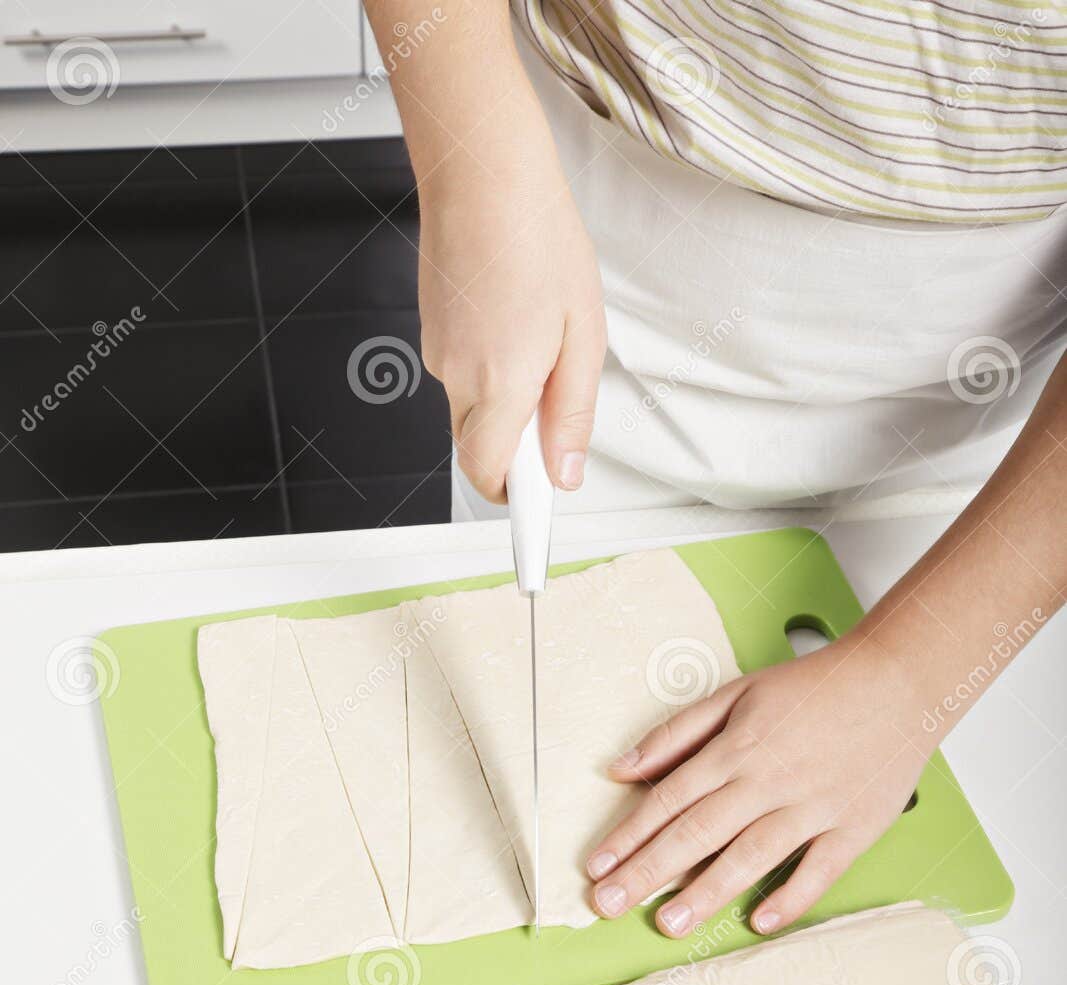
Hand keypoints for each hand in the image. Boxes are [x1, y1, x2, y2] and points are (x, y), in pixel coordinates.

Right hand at [418, 121, 605, 501]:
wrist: (482, 172)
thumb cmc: (537, 238)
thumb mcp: (583, 335)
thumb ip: (572, 412)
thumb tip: (564, 473)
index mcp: (499, 385)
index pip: (491, 477)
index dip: (514, 505)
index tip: (533, 531)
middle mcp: (456, 378)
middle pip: (480, 448)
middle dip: (515, 446)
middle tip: (554, 406)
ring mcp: (436, 353)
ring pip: (471, 408)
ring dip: (505, 397)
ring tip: (539, 335)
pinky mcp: (429, 330)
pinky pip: (461, 371)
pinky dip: (489, 363)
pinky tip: (512, 314)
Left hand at [586, 637, 930, 937]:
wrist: (899, 680)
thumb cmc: (814, 688)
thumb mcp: (736, 693)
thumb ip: (676, 733)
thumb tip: (620, 769)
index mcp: (738, 748)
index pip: (670, 799)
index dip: (630, 835)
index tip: (597, 866)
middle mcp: (770, 780)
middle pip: (698, 832)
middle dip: (648, 872)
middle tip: (609, 905)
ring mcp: (814, 807)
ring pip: (751, 856)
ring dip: (706, 893)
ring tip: (668, 924)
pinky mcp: (854, 828)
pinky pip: (818, 871)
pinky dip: (791, 897)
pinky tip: (759, 922)